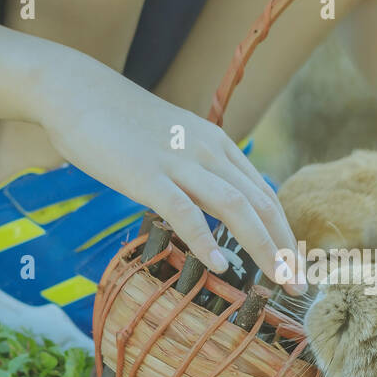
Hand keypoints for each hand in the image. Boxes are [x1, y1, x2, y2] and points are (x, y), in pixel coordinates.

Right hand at [36, 54, 304, 291]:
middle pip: (261, 205)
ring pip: (235, 208)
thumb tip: (216, 209)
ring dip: (263, 248)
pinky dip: (206, 239)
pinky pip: (184, 210)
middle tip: (300, 286)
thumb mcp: (175, 143)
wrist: (76, 91)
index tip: (296, 267)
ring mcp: (179, 161)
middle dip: (285, 248)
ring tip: (278, 281)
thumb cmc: (121, 124)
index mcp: (218, 145)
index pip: (265, 196)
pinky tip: (220, 266)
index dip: (285, 234)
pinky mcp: (146, 174)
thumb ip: (199, 171)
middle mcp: (208, 151)